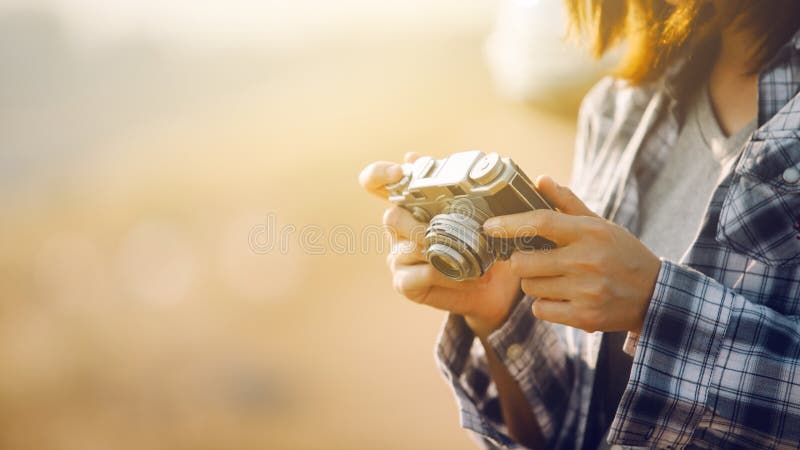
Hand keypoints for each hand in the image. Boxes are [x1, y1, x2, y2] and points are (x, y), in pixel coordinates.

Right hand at [359, 153, 521, 337]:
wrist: (492, 284)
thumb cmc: (478, 241)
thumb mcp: (471, 209)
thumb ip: (446, 184)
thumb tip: (413, 155)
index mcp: (408, 205)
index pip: (375, 182)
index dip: (379, 174)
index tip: (399, 173)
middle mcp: (398, 229)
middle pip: (391, 216)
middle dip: (420, 222)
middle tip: (447, 231)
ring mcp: (398, 256)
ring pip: (409, 247)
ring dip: (443, 251)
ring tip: (470, 257)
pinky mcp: (404, 282)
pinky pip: (422, 274)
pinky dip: (448, 274)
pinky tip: (467, 276)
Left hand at [483, 176, 660, 332]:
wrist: (655, 295)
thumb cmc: (621, 254)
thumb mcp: (600, 225)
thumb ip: (567, 203)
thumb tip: (540, 179)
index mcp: (590, 232)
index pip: (540, 223)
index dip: (509, 224)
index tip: (488, 227)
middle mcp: (586, 260)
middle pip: (523, 262)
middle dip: (521, 262)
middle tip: (535, 261)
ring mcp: (586, 291)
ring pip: (530, 288)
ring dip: (535, 284)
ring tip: (558, 280)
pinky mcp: (585, 317)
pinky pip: (541, 310)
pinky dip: (546, 305)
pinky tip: (565, 298)